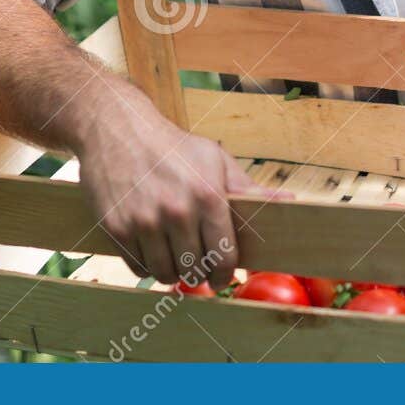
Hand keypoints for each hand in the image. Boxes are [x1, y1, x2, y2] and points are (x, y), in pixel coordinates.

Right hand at [75, 94, 291, 288]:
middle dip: (199, 272)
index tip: (222, 276)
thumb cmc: (174, 147)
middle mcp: (177, 212)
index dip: (225, 273)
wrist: (117, 128)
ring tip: (175, 256)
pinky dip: (145, 264)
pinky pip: (137, 267)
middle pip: (194, 271)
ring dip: (172, 271)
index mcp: (208, 196)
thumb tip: (288, 203)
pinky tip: (151, 247)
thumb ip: (248, 189)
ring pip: (164, 274)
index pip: (224, 257)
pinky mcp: (116, 228)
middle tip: (197, 263)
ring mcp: (143, 222)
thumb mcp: (215, 160)